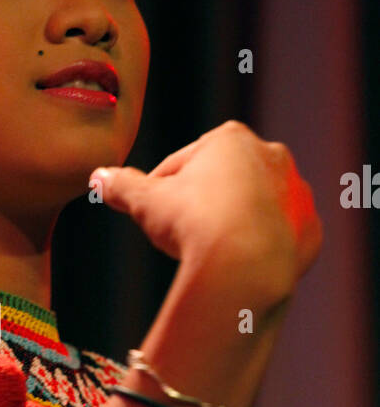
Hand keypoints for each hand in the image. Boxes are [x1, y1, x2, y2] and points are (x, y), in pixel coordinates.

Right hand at [90, 120, 322, 299]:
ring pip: (256, 207)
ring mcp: (295, 192)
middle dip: (203, 203)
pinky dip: (264, 247)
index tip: (153, 214)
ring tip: (211, 252)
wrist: (244, 266)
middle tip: (182, 235)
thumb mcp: (145, 202)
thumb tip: (97, 178)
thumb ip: (121, 186)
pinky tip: (242, 264)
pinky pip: (282, 235)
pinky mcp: (310, 228)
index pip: (184, 163)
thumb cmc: (193, 223)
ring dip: (236, 223)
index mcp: (230, 139)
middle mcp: (270, 156)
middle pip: (224, 181)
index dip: (162, 190)